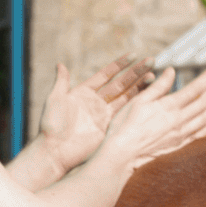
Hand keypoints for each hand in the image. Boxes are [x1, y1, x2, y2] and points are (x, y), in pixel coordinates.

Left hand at [38, 55, 153, 173]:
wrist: (55, 150)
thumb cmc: (51, 125)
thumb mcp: (54, 99)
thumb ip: (61, 82)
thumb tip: (60, 64)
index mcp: (84, 92)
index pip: (106, 75)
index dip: (120, 65)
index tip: (134, 55)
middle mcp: (97, 102)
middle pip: (121, 84)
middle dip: (136, 73)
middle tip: (151, 62)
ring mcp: (104, 115)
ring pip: (126, 97)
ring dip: (140, 87)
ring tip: (153, 76)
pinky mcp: (109, 127)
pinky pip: (125, 114)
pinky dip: (136, 105)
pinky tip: (148, 96)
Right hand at [103, 65, 205, 169]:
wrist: (122, 155)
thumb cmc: (125, 125)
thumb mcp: (139, 101)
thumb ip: (158, 87)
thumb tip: (171, 71)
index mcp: (168, 106)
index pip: (194, 89)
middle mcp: (178, 120)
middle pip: (203, 103)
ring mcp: (179, 134)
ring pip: (203, 119)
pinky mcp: (177, 146)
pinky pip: (197, 137)